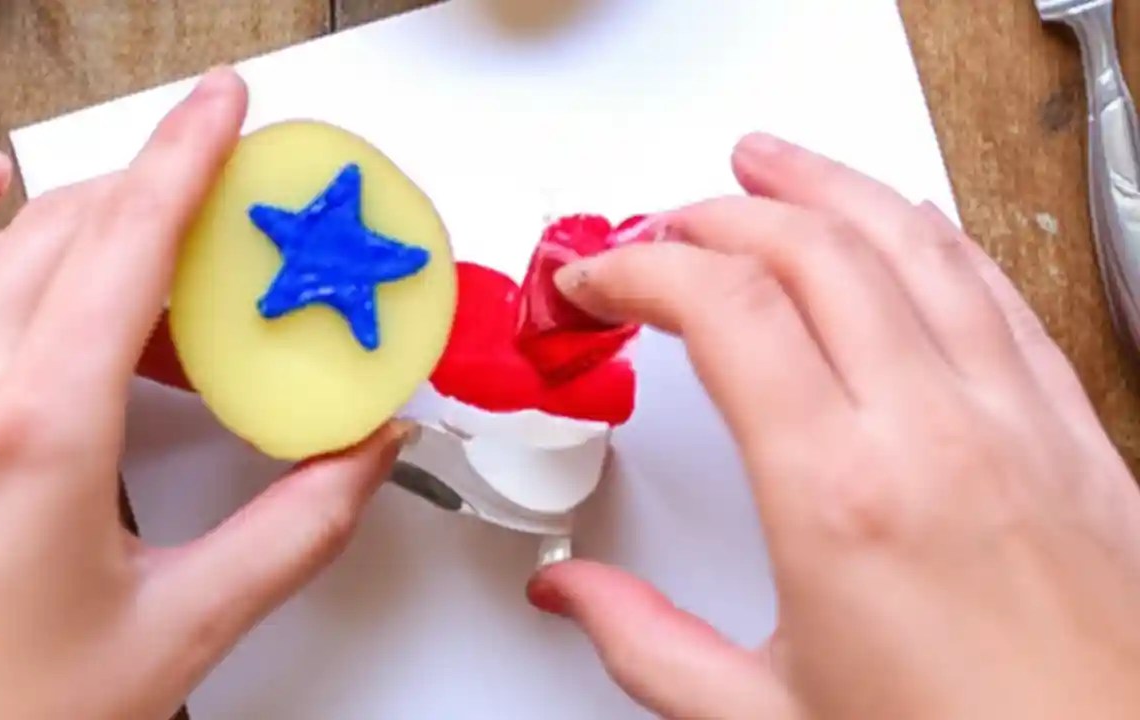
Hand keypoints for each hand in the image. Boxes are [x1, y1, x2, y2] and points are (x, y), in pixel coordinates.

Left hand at [0, 67, 408, 718]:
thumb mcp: (180, 629)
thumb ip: (295, 529)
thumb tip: (364, 454)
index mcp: (37, 432)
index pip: (128, 242)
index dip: (188, 155)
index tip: (227, 108)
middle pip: (73, 230)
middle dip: (161, 197)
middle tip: (229, 215)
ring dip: (85, 218)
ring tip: (153, 238)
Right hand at [533, 134, 1139, 718]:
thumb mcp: (767, 719)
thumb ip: (647, 643)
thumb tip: (571, 593)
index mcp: (839, 496)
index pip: (725, 308)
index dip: (641, 268)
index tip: (600, 278)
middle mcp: (933, 434)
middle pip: (813, 249)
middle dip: (715, 215)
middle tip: (660, 226)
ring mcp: (1013, 421)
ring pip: (914, 241)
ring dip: (826, 187)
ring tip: (769, 164)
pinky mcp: (1070, 431)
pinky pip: (995, 289)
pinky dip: (931, 234)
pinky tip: (904, 225)